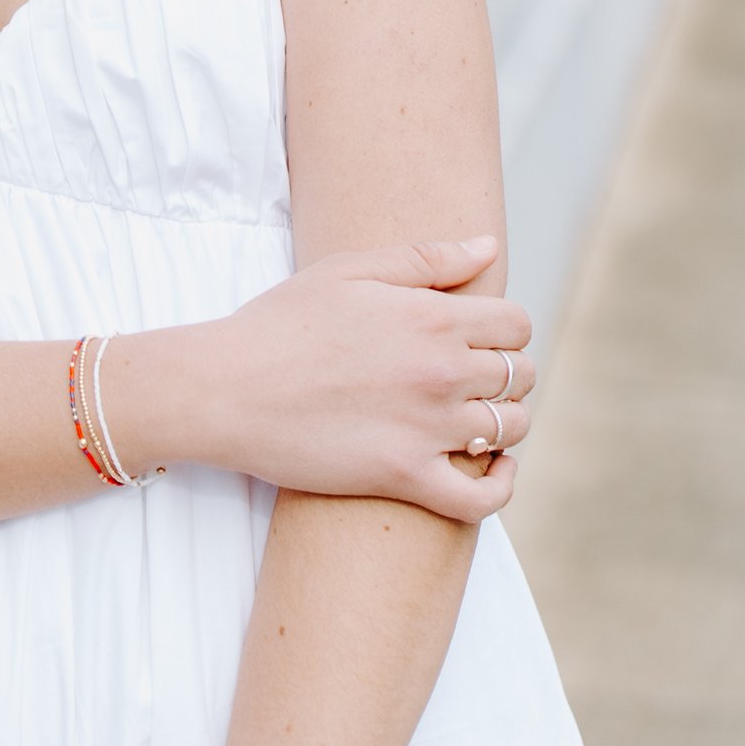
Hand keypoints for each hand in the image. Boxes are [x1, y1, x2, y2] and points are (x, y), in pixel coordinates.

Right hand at [107, 239, 532, 518]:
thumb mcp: (350, 271)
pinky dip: (500, 487)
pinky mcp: (404, 476)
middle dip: (504, 375)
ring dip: (502, 424)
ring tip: (472, 420)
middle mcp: (441, 371)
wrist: (225, 388)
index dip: (505, 332)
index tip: (479, 341)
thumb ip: (427, 258)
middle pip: (520, 376)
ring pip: (510, 430)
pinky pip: (482, 498)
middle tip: (471, 381)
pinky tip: (492, 470)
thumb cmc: (279, 324)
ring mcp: (427, 427)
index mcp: (433, 316)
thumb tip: (488, 247)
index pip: (516, 325)